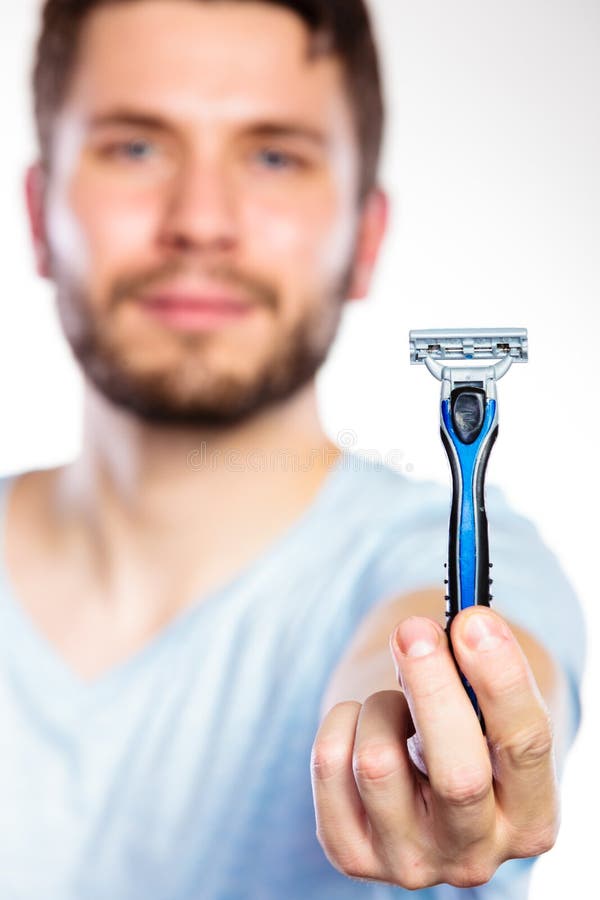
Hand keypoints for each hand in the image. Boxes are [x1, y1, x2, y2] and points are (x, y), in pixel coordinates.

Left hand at [310, 606, 557, 888]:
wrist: (415, 780)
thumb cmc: (462, 731)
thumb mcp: (484, 710)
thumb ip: (475, 678)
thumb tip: (448, 632)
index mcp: (530, 817)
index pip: (524, 746)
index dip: (499, 679)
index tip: (473, 620)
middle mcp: (475, 855)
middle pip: (457, 775)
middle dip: (432, 689)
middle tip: (415, 631)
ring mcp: (410, 862)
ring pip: (378, 762)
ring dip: (382, 706)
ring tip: (395, 705)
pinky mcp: (352, 853)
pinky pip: (329, 766)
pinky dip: (341, 723)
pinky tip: (363, 729)